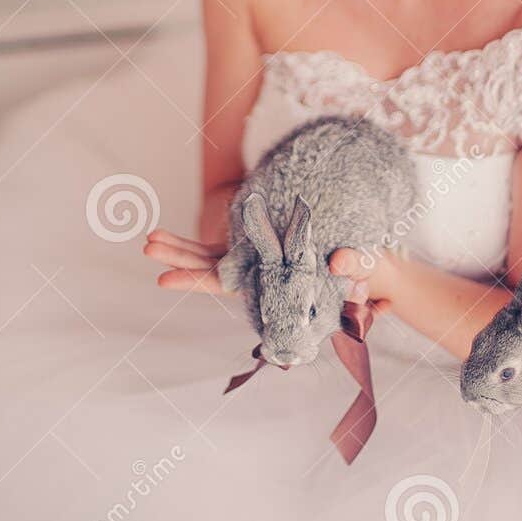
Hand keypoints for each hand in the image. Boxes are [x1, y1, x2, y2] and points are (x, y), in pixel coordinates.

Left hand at [145, 229, 386, 308]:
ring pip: (208, 258)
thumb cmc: (369, 273)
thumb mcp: (364, 267)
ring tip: (149, 237)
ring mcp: (254, 264)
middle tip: (147, 245)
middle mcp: (257, 278)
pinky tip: (171, 234)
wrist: (374, 274)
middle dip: (177, 259)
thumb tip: (343, 260)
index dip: (195, 282)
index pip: (227, 287)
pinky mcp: (256, 252)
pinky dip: (196, 243)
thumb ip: (354, 264)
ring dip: (179, 249)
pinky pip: (219, 249)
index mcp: (272, 286)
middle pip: (208, 270)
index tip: (162, 280)